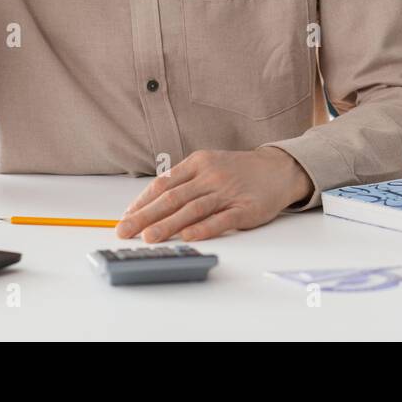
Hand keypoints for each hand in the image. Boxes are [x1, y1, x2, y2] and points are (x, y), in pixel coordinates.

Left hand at [115, 148, 313, 242]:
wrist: (277, 169)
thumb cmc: (236, 170)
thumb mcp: (208, 165)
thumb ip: (184, 181)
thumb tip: (150, 203)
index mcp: (197, 163)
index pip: (163, 183)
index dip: (142, 201)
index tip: (125, 216)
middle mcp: (210, 176)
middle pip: (172, 198)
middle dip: (145, 216)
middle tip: (124, 231)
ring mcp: (227, 192)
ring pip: (192, 209)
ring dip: (168, 224)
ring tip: (149, 238)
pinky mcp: (245, 208)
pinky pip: (221, 219)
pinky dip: (203, 228)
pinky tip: (188, 236)